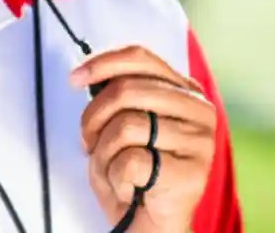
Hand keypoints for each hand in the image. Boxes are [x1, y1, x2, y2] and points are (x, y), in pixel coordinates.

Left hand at [72, 45, 215, 232]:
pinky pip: (131, 161)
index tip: (75, 78)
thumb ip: (119, 95)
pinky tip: (129, 187)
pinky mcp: (190, 173)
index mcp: (186, 91)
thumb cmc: (136, 174)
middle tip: (88, 142)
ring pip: (126, 126)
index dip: (103, 63)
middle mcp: (199, 111)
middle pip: (128, 90)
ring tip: (113, 169)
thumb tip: (87, 74)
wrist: (152, 225)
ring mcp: (199, 142)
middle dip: (94, 117)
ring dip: (104, 153)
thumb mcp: (125, 123)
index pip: (142, 58)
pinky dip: (116, 178)